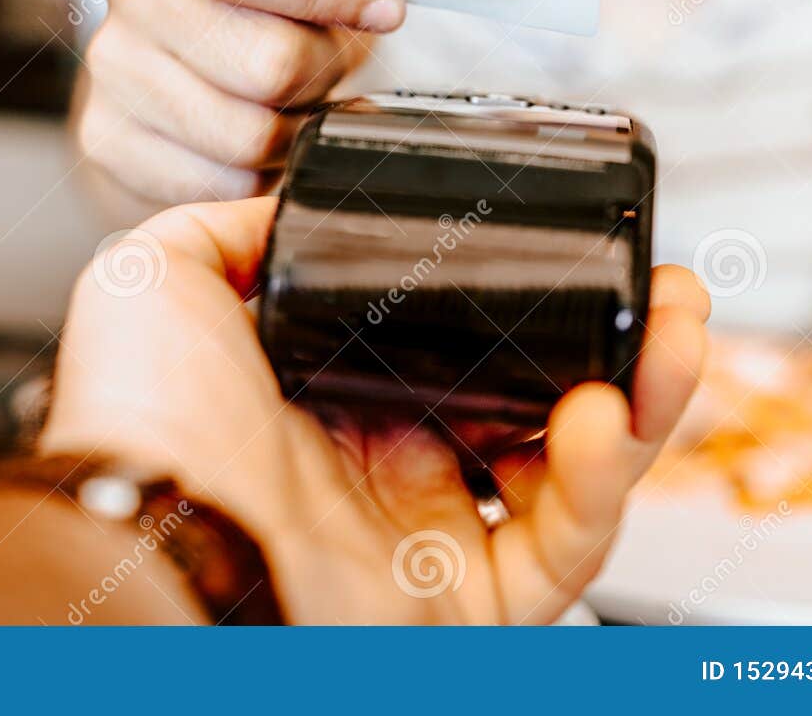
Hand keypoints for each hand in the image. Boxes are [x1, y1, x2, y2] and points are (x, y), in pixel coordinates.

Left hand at [43, 197, 710, 624]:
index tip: (580, 244)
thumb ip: (227, 228)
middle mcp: (389, 470)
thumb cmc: (137, 427)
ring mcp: (432, 541)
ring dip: (644, 404)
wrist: (149, 539)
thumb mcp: (156, 278)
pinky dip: (601, 484)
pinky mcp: (466, 609)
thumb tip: (285, 201)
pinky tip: (604, 413)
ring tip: (674, 331)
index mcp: (334, 396)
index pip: (463, 345)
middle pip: (541, 406)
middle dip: (620, 345)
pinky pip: (566, 552)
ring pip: (576, 477)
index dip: (532, 299)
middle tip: (667, 293)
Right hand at [74, 0, 405, 207]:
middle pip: (265, 62)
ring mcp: (115, 65)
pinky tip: (260, 145)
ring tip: (298, 108)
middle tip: (334, 72)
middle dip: (325, 77)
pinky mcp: (109, 139)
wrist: (178, 59)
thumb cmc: (269, 3)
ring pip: (247, 134)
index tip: (385, 11)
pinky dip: (257, 176)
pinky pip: (218, 181)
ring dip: (296, 132)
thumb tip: (397, 0)